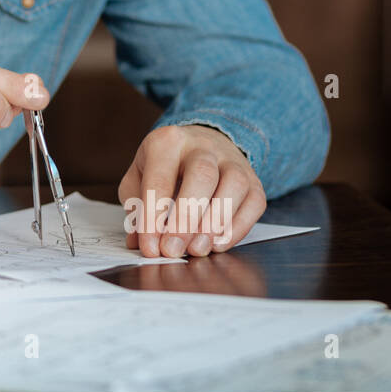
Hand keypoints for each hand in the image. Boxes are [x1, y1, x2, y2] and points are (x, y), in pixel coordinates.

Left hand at [117, 124, 265, 258]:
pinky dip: (237, 228)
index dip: (153, 217)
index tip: (150, 247)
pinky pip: (254, 203)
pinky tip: (217, 244)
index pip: (159, 179)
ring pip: (234, 186)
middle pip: (202, 176)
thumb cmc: (165, 167)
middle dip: (186, 218)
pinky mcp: (253, 180)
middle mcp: (202, 146)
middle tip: (173, 250)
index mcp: (166, 141)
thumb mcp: (139, 178)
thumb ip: (136, 209)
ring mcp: (232, 161)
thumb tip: (138, 243)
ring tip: (197, 249)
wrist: (202, 143)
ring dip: (215, 223)